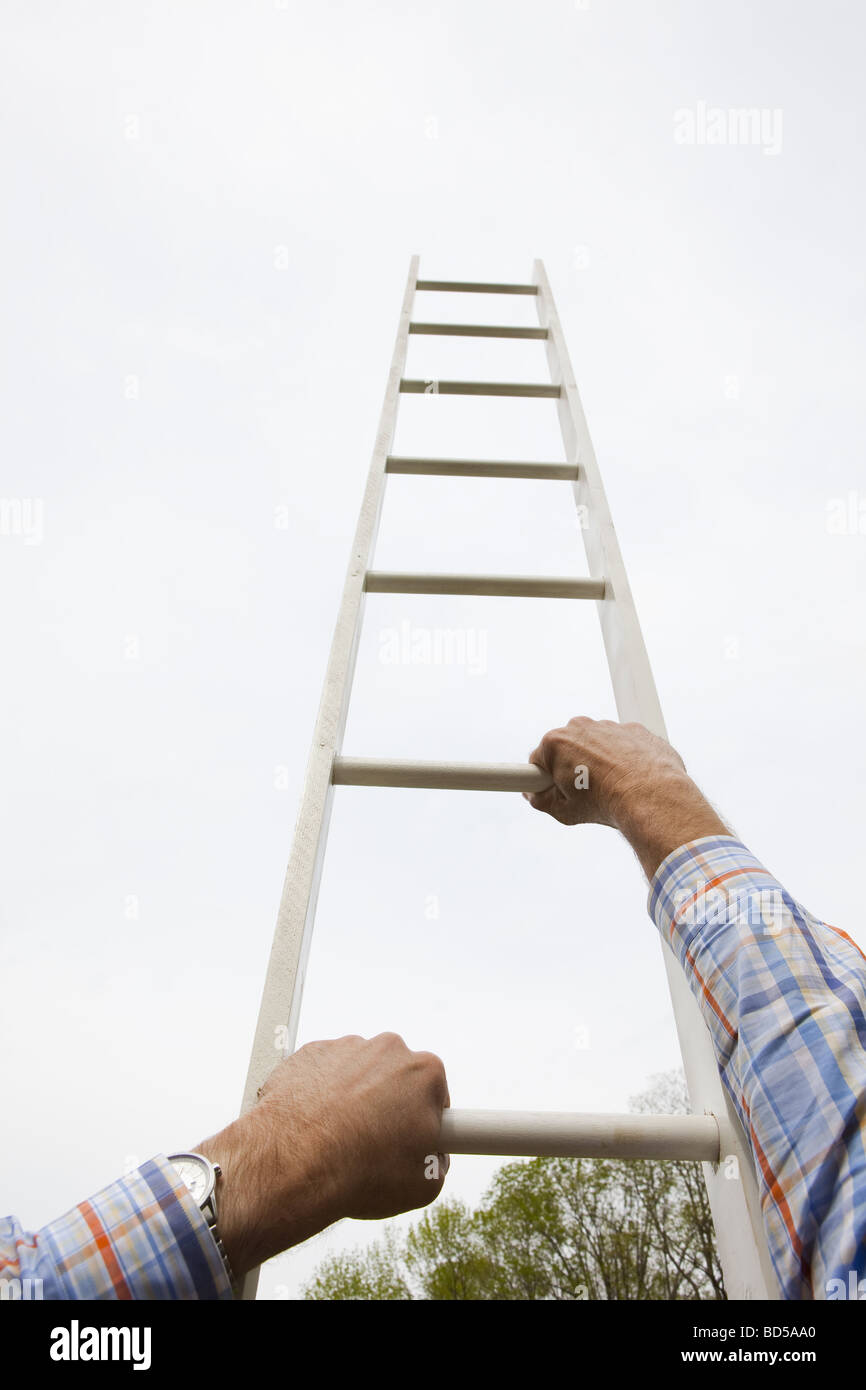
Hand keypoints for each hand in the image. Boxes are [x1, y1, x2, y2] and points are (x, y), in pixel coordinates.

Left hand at [197, 1033, 448, 1277]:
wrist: (296, 1164)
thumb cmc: (360, 1171)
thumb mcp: (424, 1184)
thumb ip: (438, 1160)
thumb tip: (432, 1158)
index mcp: (425, 1073)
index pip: (436, 1094)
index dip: (426, 1120)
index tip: (414, 1137)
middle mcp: (389, 1049)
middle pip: (397, 1078)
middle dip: (390, 1106)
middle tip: (375, 1145)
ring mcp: (347, 1048)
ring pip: (359, 1073)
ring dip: (354, 1098)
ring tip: (340, 1139)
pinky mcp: (311, 1054)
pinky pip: (324, 1073)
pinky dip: (322, 1093)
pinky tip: (317, 1125)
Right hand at [525, 717, 686, 826]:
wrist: (651, 795)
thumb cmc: (607, 802)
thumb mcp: (563, 811)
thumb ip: (541, 800)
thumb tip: (535, 795)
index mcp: (555, 742)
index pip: (538, 761)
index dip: (545, 779)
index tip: (556, 790)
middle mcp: (580, 727)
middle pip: (567, 749)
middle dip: (572, 768)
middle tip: (585, 794)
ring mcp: (609, 726)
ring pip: (596, 745)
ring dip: (599, 762)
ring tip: (611, 788)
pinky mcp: (634, 730)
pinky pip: (623, 744)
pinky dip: (624, 758)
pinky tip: (630, 779)